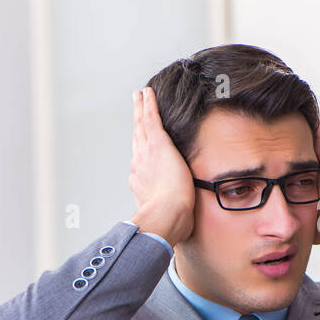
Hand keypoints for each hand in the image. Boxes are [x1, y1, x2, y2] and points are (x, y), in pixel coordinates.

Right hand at [128, 86, 194, 247]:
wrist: (167, 216)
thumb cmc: (171, 222)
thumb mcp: (172, 217)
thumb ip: (175, 215)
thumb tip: (184, 227)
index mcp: (143, 182)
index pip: (142, 162)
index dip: (142, 150)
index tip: (142, 143)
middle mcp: (139, 165)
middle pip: (137, 139)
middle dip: (137, 125)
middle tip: (136, 110)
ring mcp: (145, 153)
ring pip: (141, 125)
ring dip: (140, 110)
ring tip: (139, 96)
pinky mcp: (157, 143)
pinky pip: (151, 118)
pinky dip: (147, 104)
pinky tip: (146, 92)